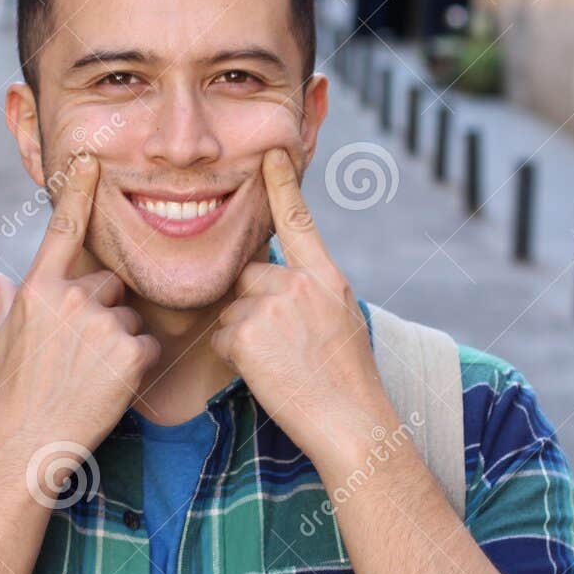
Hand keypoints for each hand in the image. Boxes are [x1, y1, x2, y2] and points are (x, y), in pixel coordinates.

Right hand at [0, 154, 159, 482]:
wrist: (27, 442)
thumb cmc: (9, 393)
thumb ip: (5, 302)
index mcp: (38, 290)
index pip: (62, 229)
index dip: (78, 192)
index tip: (91, 159)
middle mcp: (71, 299)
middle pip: (109, 283)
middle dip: (103, 309)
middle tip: (79, 350)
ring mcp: (103, 325)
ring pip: (130, 316)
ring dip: (120, 339)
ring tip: (90, 373)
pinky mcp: (130, 353)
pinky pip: (147, 345)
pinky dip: (136, 364)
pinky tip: (108, 385)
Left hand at [211, 149, 397, 476]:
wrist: (350, 421)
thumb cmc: (347, 380)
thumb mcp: (341, 319)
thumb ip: (311, 290)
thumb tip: (276, 278)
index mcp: (328, 277)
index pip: (299, 220)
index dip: (282, 184)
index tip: (271, 153)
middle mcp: (301, 282)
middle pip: (249, 276)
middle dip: (252, 306)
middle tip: (283, 346)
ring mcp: (273, 305)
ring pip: (232, 309)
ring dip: (243, 336)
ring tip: (280, 364)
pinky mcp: (248, 332)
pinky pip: (222, 336)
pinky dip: (234, 358)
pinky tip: (267, 374)